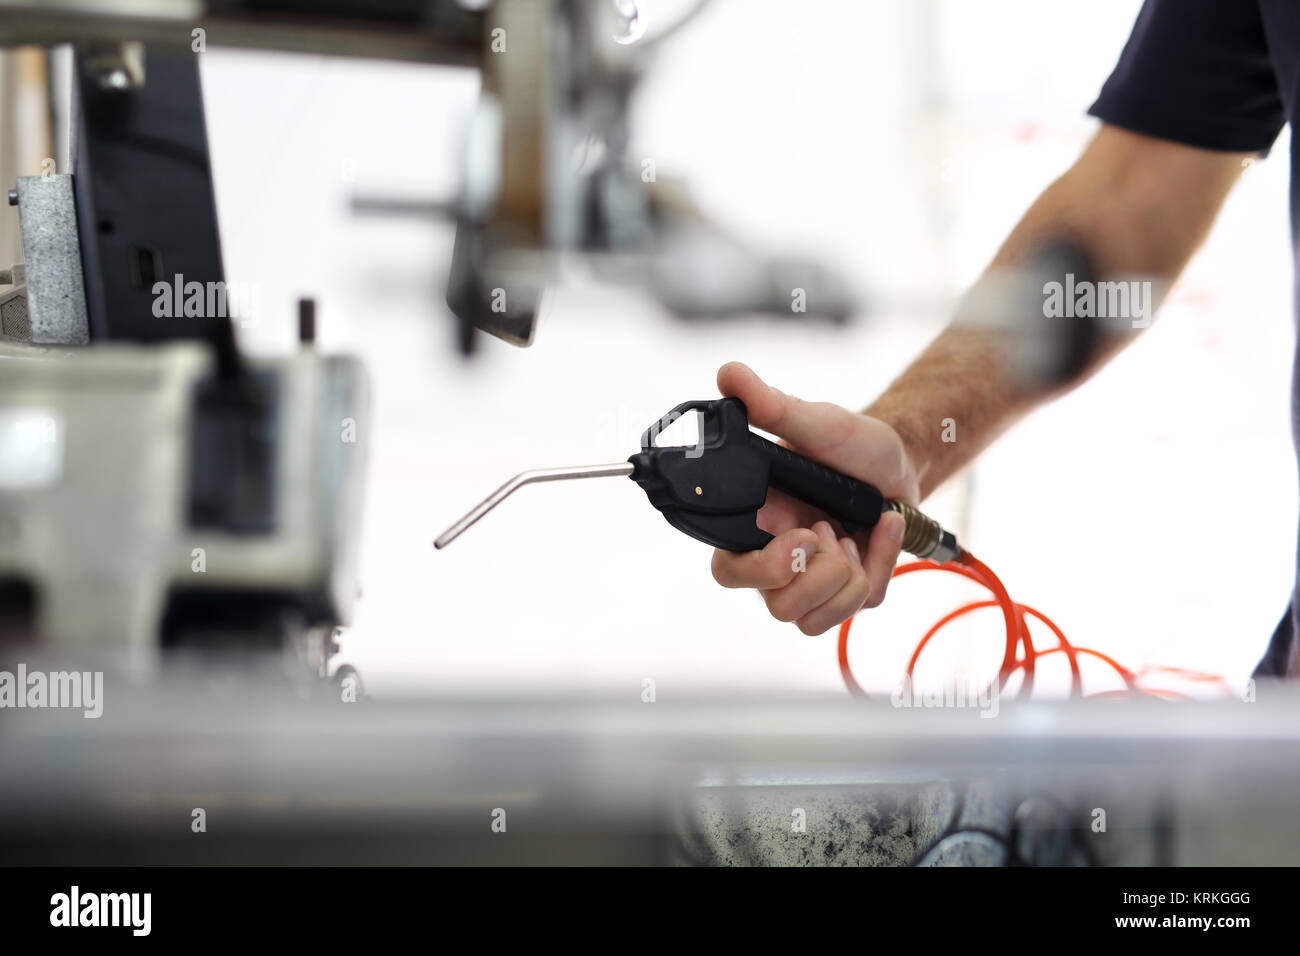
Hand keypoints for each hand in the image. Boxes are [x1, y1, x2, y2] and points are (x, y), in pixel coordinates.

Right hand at [709, 362, 920, 634]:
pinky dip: (879, 564)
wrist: (898, 462)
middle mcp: (776, 560)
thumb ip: (769, 404)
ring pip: (810, 620)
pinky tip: (881, 529)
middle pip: (774, 606)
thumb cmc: (848, 444)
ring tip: (851, 533)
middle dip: (813, 573)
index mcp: (753, 526)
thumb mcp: (814, 421)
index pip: (727, 570)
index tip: (798, 531)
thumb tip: (729, 374)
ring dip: (845, 576)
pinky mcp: (848, 591)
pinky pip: (858, 607)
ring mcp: (811, 580)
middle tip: (828, 530)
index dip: (760, 566)